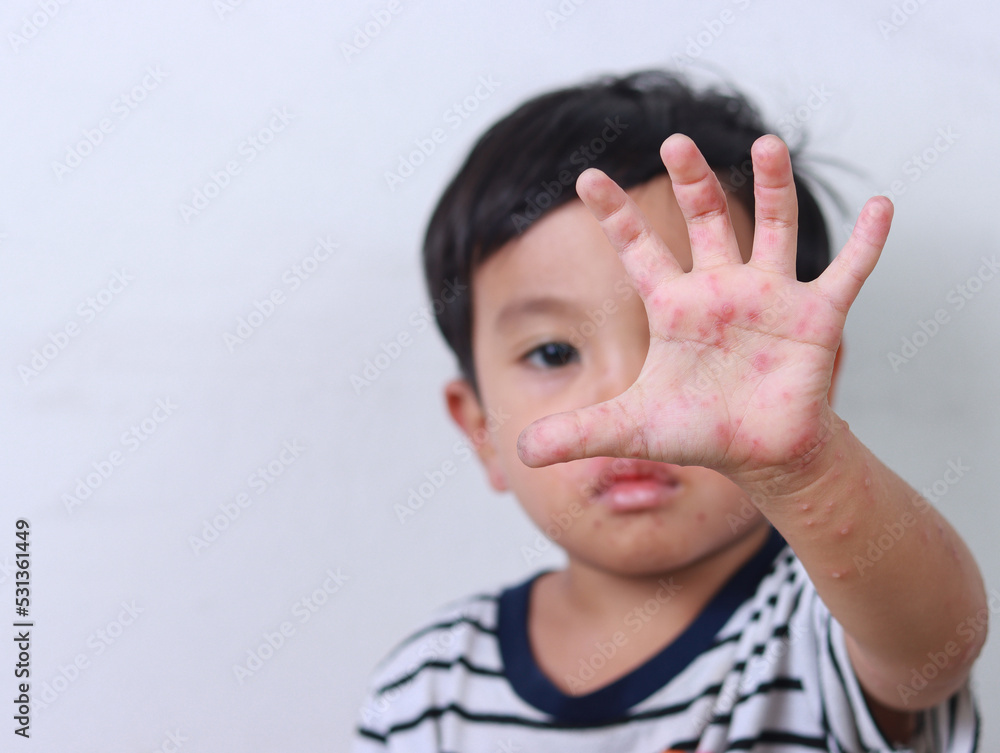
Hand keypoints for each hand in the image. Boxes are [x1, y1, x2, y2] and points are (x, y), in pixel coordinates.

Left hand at [516, 134, 892, 483]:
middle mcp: (721, 289)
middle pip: (706, 220)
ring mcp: (771, 297)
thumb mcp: (631, 430)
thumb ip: (578, 433)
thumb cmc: (698, 432)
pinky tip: (883, 206)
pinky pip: (849, 272)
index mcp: (674, 306)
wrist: (759, 453)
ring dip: (773, 187)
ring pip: (774, 228)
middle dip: (692, 181)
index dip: (615, 213)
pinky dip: (867, 242)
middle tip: (674, 141)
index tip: (587, 177)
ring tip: (767, 144)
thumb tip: (520, 451)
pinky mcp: (817, 318)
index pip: (639, 248)